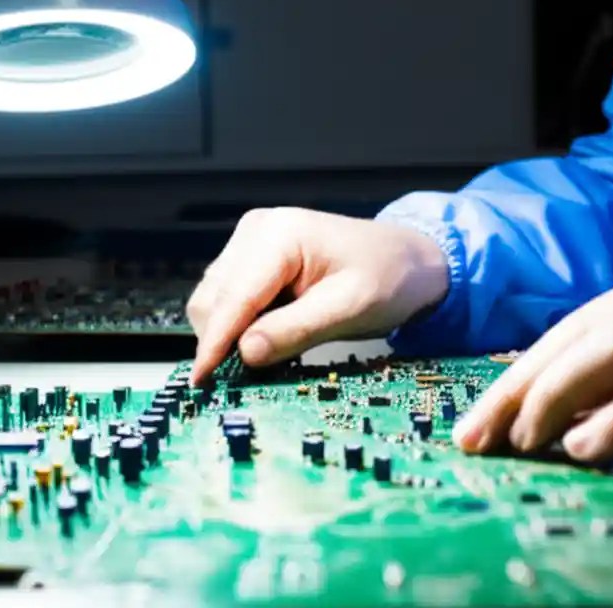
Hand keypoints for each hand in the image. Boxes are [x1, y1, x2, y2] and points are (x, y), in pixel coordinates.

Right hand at [187, 208, 449, 384]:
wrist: (410, 259)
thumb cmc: (388, 276)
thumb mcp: (350, 308)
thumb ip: (296, 330)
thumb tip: (245, 353)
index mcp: (279, 235)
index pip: (234, 297)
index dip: (215, 342)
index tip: (203, 379)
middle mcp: (256, 231)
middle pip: (214, 298)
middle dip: (222, 340)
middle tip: (247, 376)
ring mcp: (251, 242)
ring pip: (214, 300)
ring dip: (229, 333)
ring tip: (268, 353)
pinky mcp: (252, 257)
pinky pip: (229, 297)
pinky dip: (239, 324)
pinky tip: (267, 336)